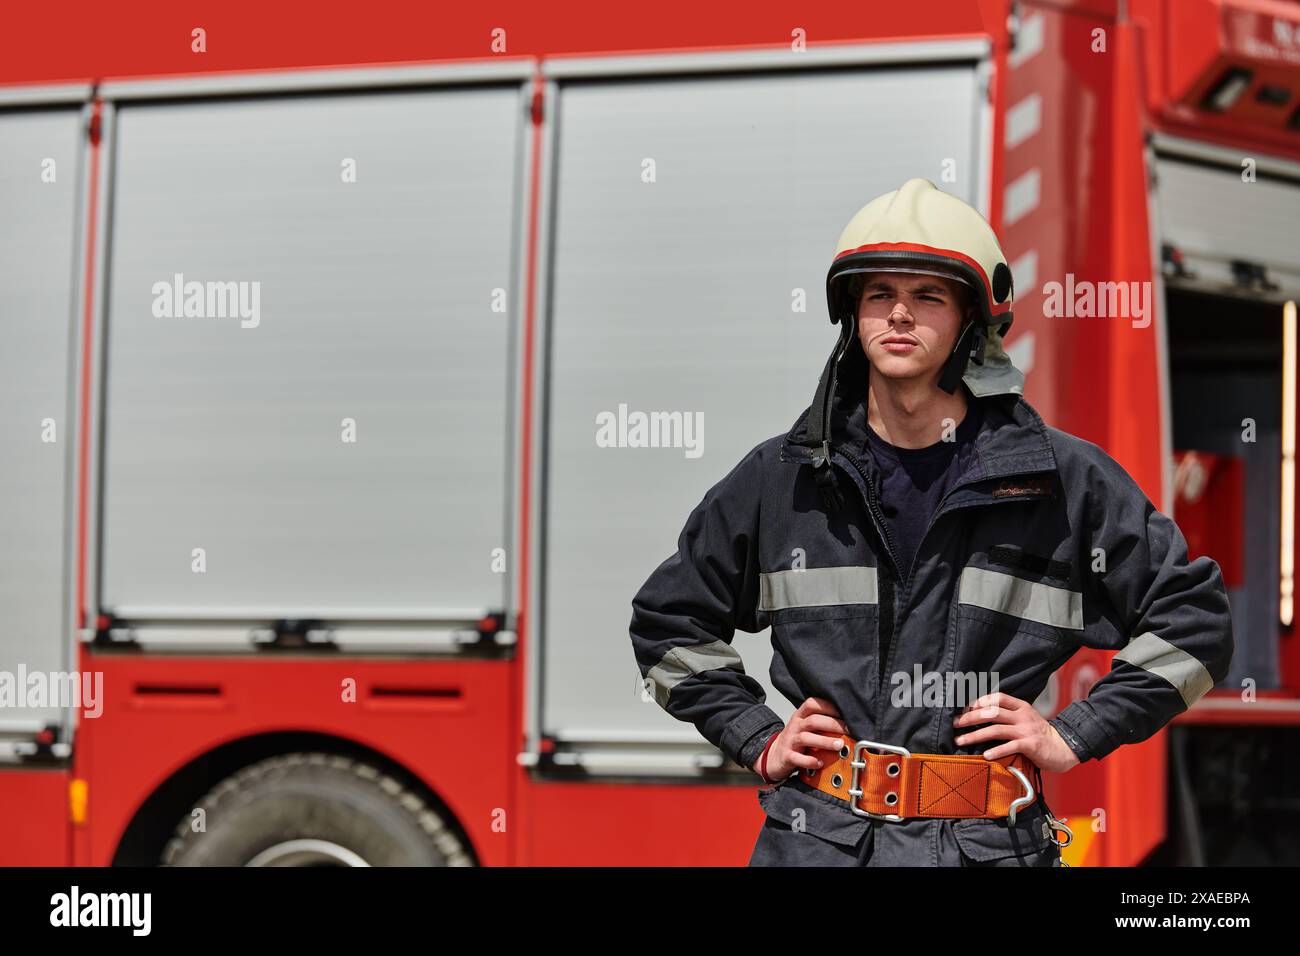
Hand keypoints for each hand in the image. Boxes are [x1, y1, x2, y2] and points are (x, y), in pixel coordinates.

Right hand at [762, 697, 850, 780]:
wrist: (774, 756)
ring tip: (839, 745)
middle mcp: (795, 726)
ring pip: (806, 738)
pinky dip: (810, 761)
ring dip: (824, 741)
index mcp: (800, 716)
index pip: (811, 704)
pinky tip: (820, 763)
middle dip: (832, 724)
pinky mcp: (787, 756)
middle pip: (812, 721)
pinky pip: (798, 758)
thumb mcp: (805, 727)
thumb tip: (847, 722)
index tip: (843, 712)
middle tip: (848, 730)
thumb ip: (821, 723)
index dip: (828, 706)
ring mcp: (790, 741)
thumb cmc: (796, 740)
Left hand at [952, 692, 1080, 773]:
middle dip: (970, 717)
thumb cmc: (1040, 735)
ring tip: (961, 740)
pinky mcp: (1031, 745)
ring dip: (975, 735)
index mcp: (1020, 706)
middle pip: (991, 712)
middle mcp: (1022, 715)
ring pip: (996, 729)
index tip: (963, 709)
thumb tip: (980, 716)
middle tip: (955, 724)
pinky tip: (985, 755)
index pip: (996, 697)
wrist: (1064, 748)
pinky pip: (1010, 746)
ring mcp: (1026, 730)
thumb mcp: (1025, 719)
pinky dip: (996, 750)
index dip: (978, 701)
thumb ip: (1008, 716)